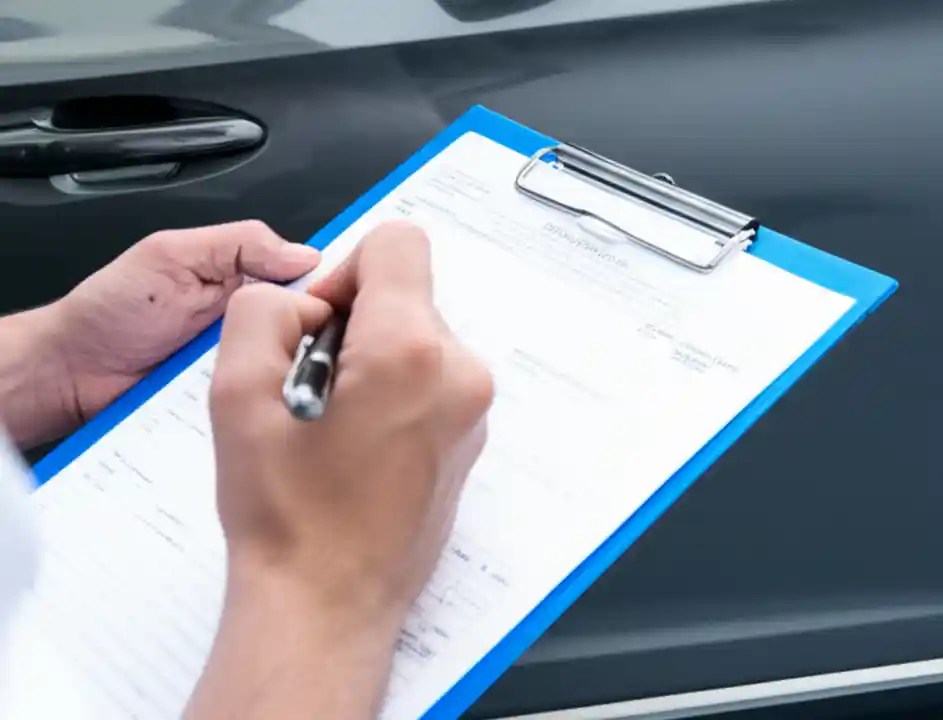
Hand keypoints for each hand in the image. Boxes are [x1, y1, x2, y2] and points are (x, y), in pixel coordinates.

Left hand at [52, 220, 320, 423]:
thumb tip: (307, 256)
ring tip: (287, 380)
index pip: (307, 282)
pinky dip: (260, 406)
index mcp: (244, 282)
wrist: (69, 374)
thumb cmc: (109, 311)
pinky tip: (262, 406)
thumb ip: (237, 245)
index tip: (346, 300)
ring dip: (287, 377)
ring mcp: (242, 369)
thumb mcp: (170, 256)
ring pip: (287, 374)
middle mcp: (251, 327)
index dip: (330, 290)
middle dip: (315, 339)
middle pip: (307, 333)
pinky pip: (256, 407)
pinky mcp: (230, 408)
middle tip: (313, 345)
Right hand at [186, 221, 492, 719]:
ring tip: (329, 427)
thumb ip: (261, 312)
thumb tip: (303, 301)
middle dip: (352, 324)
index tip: (314, 328)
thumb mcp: (236, 393)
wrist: (327, 606)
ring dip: (369, 362)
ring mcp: (474, 413)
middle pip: (407, 295)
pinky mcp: (470, 442)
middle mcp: (460, 375)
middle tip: (308, 391)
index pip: (397, 243)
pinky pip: (430, 382)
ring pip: (416, 340)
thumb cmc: (286, 515)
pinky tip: (353, 447)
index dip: (343, 271)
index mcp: (412, 351)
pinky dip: (391, 394)